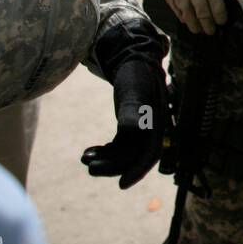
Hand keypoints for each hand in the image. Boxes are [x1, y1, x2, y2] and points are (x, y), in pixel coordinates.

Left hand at [81, 58, 169, 188]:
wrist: (133, 59)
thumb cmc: (136, 73)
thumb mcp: (134, 90)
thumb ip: (133, 110)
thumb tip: (131, 130)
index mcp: (157, 124)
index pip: (150, 154)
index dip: (137, 170)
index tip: (121, 185)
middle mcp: (150, 130)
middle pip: (134, 156)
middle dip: (114, 166)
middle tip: (91, 168)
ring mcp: (140, 129)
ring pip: (124, 153)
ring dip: (106, 159)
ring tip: (85, 158)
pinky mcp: (128, 127)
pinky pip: (118, 146)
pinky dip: (104, 151)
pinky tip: (89, 152)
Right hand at [151, 0, 226, 34]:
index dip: (218, 10)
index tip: (222, 21)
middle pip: (200, 6)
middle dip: (207, 21)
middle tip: (212, 31)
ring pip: (186, 8)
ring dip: (193, 22)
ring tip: (199, 31)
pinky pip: (173, 4)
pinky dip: (179, 14)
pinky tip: (185, 21)